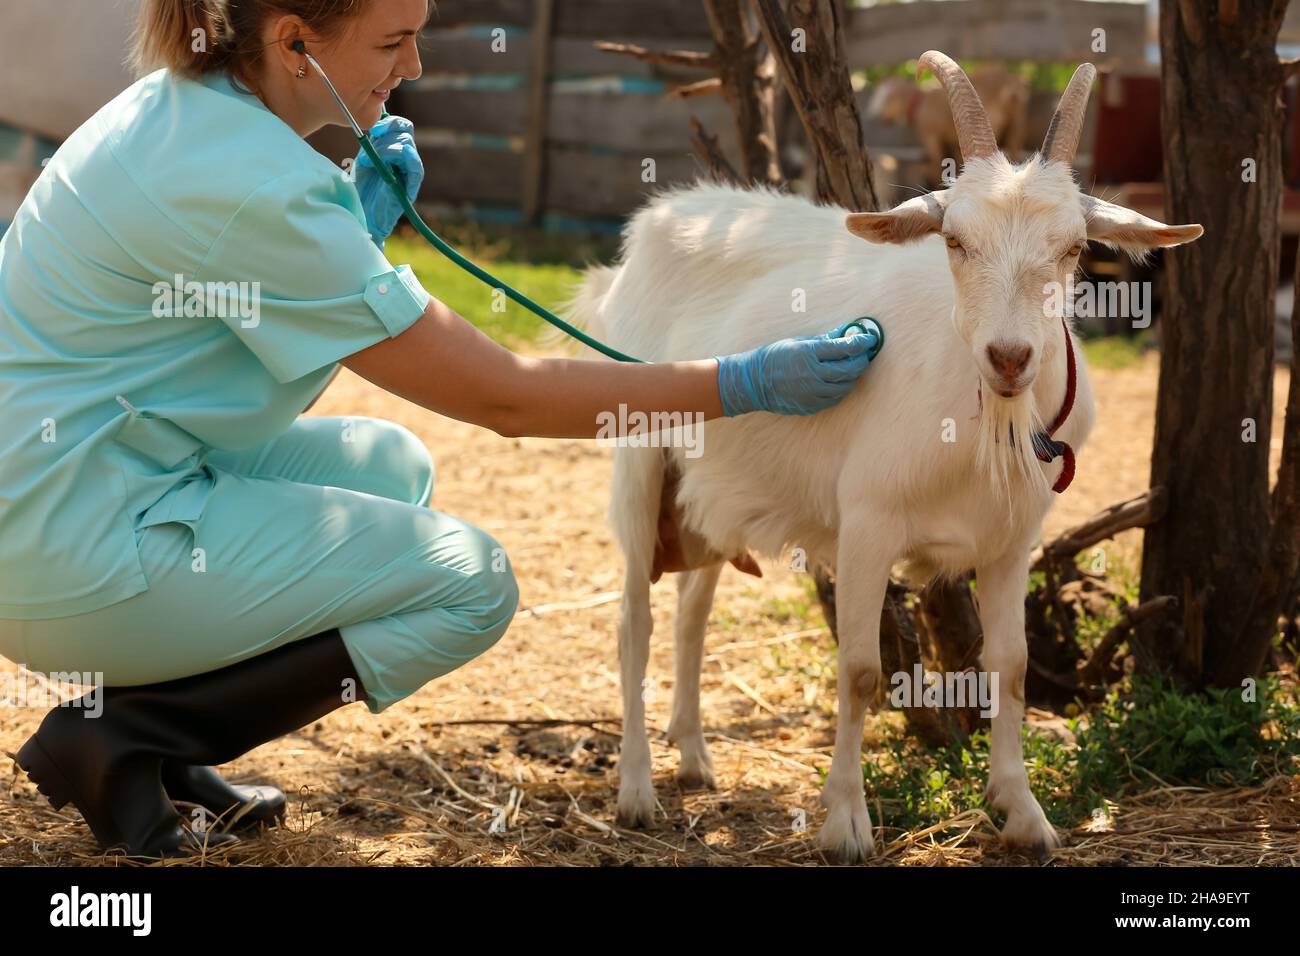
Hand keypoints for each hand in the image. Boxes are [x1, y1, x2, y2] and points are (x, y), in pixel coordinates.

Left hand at [354, 114, 423, 248]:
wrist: (360, 216)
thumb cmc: (358, 191)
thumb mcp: (363, 161)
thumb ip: (372, 144)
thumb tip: (372, 121)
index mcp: (392, 150)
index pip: (400, 126)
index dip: (389, 122)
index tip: (373, 128)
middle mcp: (403, 159)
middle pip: (406, 131)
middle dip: (388, 131)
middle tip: (372, 139)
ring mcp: (408, 173)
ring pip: (407, 146)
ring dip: (387, 149)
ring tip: (369, 161)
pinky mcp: (411, 188)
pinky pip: (416, 169)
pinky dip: (406, 161)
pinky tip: (390, 162)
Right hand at [714, 320, 881, 416]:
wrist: (753, 382)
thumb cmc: (775, 357)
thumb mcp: (798, 342)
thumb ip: (825, 340)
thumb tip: (846, 331)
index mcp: (809, 354)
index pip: (846, 347)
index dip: (862, 342)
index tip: (870, 339)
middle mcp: (813, 374)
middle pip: (850, 369)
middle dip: (862, 360)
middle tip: (865, 354)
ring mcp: (812, 393)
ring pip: (846, 386)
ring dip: (854, 376)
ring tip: (853, 367)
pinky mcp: (811, 405)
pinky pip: (835, 398)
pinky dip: (842, 389)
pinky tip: (840, 382)